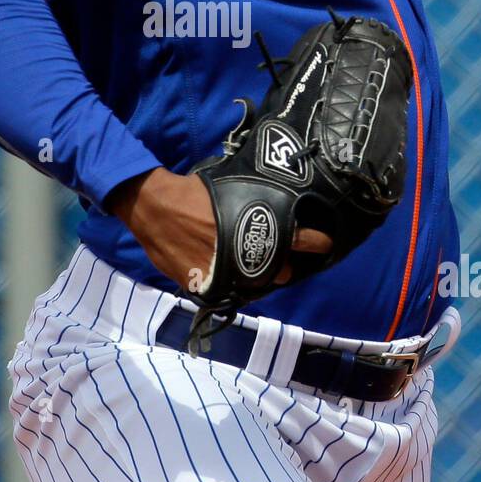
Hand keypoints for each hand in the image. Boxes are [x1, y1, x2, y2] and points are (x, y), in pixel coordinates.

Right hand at [110, 167, 332, 294]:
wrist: (155, 208)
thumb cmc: (193, 195)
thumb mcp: (232, 191)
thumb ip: (252, 208)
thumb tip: (271, 208)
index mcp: (257, 228)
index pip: (300, 239)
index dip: (316, 243)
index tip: (325, 244)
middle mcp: (247, 256)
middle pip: (282, 271)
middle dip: (284, 265)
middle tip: (279, 256)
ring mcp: (227, 274)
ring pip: (257, 286)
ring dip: (258, 277)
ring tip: (251, 265)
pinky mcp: (206, 286)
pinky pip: (227, 290)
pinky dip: (228, 282)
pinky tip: (225, 271)